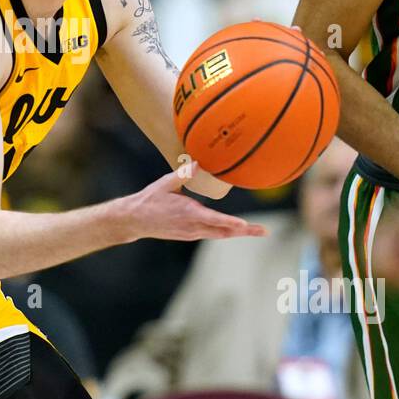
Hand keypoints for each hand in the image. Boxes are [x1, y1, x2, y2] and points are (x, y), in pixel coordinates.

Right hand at [122, 165, 264, 241]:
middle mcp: (192, 226)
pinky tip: (233, 229)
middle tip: (263, 231)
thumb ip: (182, 173)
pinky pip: (211, 234)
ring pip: (219, 234)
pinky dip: (224, 231)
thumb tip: (197, 163)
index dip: (230, 222)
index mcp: (188, 213)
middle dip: (244, 231)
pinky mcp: (189, 235)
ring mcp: (191, 233)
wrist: (135, 220)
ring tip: (254, 230)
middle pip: (223, 231)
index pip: (214, 220)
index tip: (244, 225)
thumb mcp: (164, 184)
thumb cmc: (149, 199)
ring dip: (237, 232)